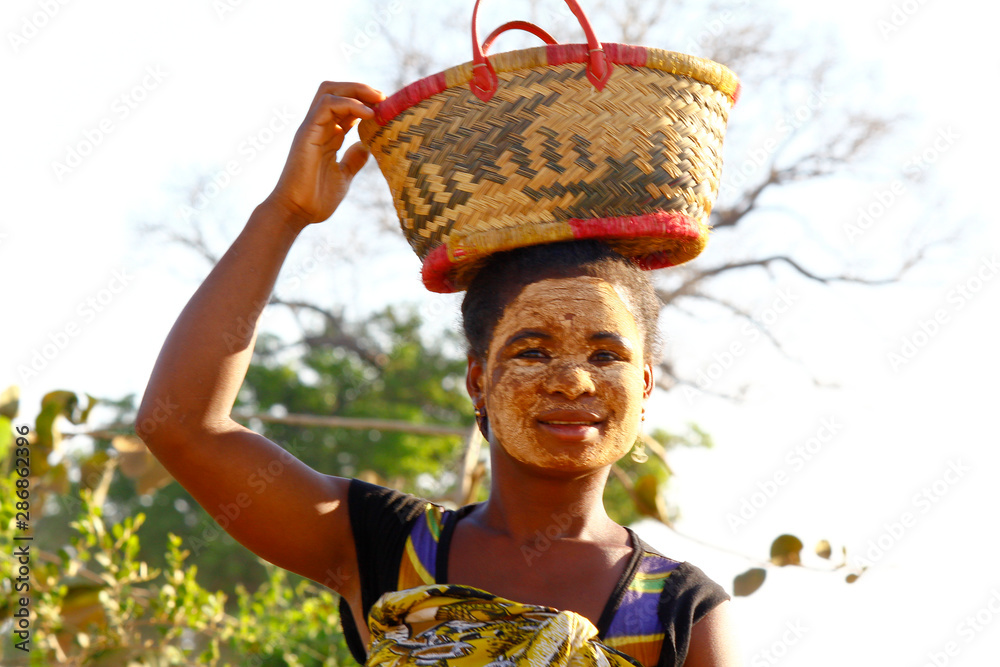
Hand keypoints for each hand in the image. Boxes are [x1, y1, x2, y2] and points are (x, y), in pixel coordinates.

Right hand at [265, 81, 385, 227]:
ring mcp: (311, 127)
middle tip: (385, 98)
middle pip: (336, 90)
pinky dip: (349, 103)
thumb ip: (353, 160)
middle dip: (361, 89)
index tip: (387, 108)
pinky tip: (368, 114)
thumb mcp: (343, 176)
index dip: (366, 102)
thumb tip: (366, 147)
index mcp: (327, 135)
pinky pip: (326, 105)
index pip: (345, 106)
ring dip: (356, 90)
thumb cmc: (316, 198)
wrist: (296, 212)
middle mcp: (318, 127)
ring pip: (330, 91)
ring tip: (379, 100)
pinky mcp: (307, 132)